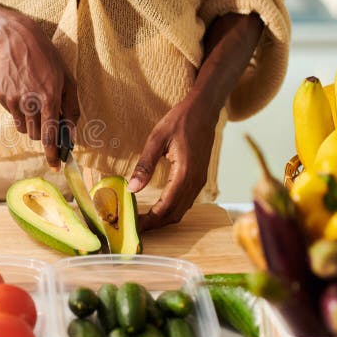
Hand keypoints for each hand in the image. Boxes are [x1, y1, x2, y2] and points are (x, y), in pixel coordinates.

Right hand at [0, 8, 79, 168]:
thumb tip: (72, 134)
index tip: (56, 166)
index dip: (53, 154)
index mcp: (49, 98)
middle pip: (36, 135)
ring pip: (23, 128)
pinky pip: (12, 115)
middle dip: (43, 132)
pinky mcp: (1, 96)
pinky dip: (19, 110)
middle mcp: (29, 102)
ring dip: (31, 123)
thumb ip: (72, 109)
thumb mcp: (68, 80)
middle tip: (47, 118)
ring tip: (34, 102)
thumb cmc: (48, 60)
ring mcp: (13, 100)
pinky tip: (22, 91)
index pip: (50, 135)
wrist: (18, 40)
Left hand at [127, 97, 218, 230]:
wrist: (204, 110)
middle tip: (134, 226)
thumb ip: (145, 165)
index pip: (165, 207)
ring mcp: (200, 180)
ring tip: (143, 219)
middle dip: (155, 224)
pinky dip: (172, 209)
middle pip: (174, 213)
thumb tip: (132, 188)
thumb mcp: (156, 139)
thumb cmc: (179, 121)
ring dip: (163, 218)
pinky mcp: (200, 178)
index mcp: (184, 173)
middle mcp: (195, 181)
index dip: (149, 220)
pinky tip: (158, 207)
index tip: (134, 226)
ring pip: (181, 210)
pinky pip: (186, 201)